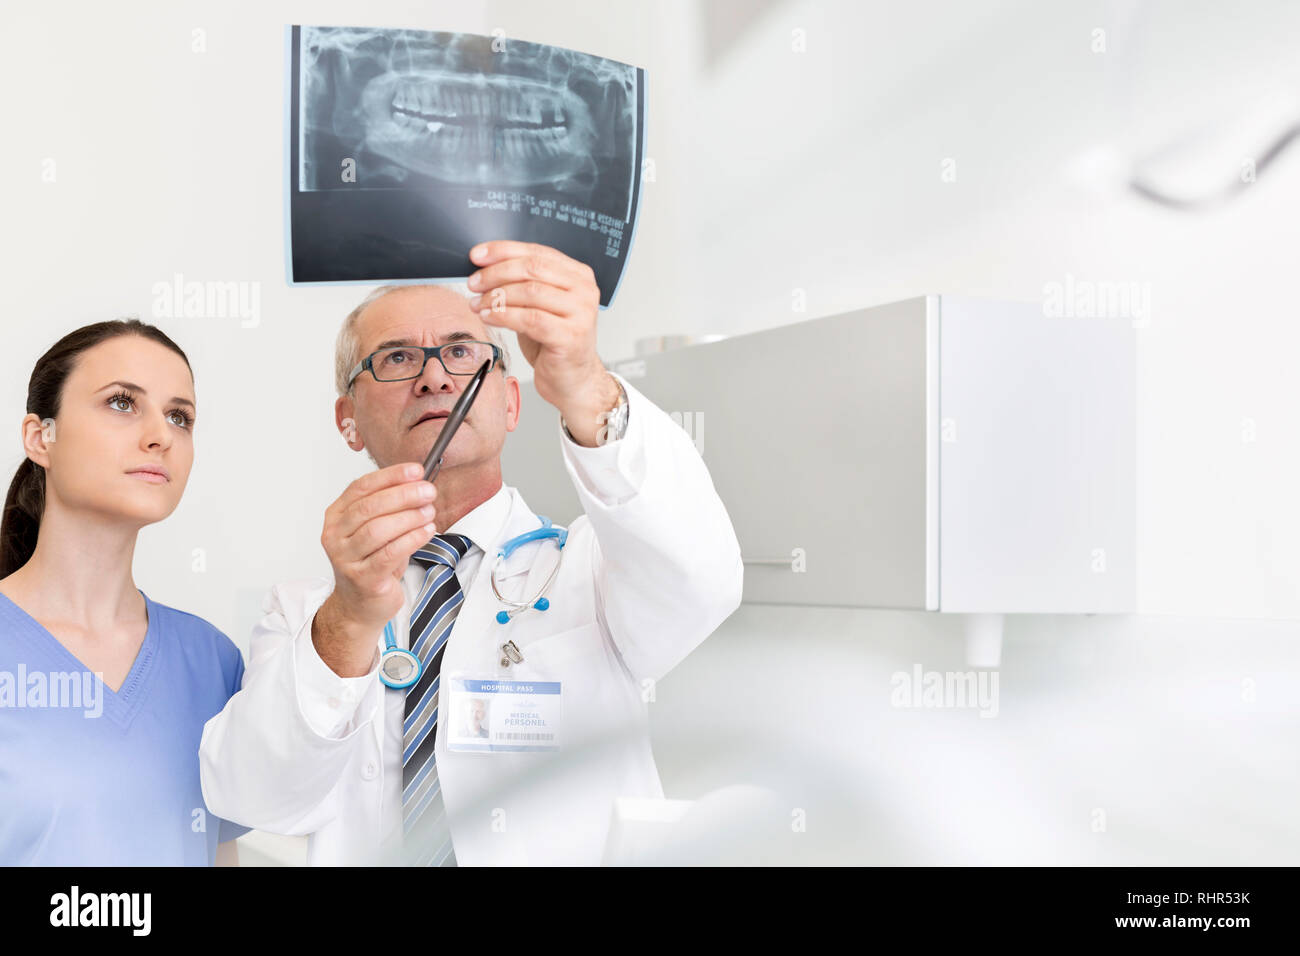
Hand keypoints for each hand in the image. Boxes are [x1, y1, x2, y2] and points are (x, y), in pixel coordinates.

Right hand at [313, 462, 436, 676]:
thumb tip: (418, 482)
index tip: (416, 470)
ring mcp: (346, 558)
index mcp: (336, 517)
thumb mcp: (376, 529)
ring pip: (378, 529)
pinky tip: (426, 531)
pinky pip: (390, 553)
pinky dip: (412, 539)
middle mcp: (335, 536)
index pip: (361, 487)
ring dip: (409, 517)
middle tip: (428, 491)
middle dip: (403, 495)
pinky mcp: (363, 578)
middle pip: (370, 507)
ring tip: (429, 512)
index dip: (390, 476)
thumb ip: (390, 506)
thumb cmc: (371, 563)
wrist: (360, 605)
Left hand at [467, 241, 616, 440]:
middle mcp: (584, 290)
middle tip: (474, 282)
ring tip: (478, 304)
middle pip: (532, 269)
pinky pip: (530, 319)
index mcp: (578, 275)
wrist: (573, 379)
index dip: (503, 251)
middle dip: (496, 273)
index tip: (478, 255)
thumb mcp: (540, 305)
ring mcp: (581, 313)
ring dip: (497, 296)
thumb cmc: (555, 342)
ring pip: (530, 292)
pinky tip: (489, 317)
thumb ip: (523, 283)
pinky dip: (504, 316)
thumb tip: (484, 266)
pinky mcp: (571, 336)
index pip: (537, 252)